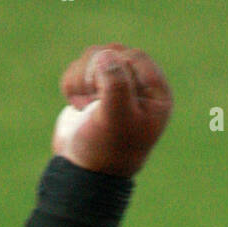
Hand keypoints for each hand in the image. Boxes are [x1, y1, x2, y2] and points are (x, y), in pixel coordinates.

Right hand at [52, 43, 172, 178]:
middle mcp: (138, 90)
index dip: (115, 68)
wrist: (80, 173)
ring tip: (81, 105)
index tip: (102, 91)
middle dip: (94, 71)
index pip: (135, 57)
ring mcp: (115, 89)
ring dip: (81, 78)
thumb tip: (106, 54)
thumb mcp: (115, 118)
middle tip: (90, 99)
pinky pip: (79, 68)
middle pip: (113, 53)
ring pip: (94, 57)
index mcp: (156, 96)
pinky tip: (75, 105)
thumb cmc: (104, 150)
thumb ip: (116, 83)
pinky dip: (72, 84)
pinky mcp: (92, 91)